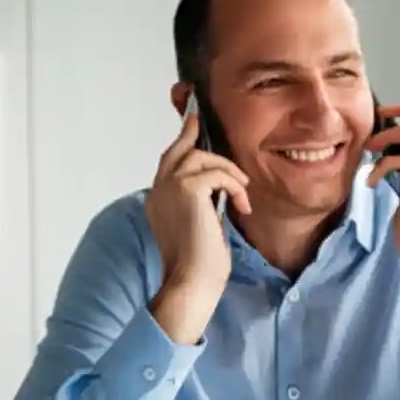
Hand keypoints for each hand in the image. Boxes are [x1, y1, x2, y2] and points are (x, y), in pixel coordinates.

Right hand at [144, 113, 252, 343]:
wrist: (192, 282)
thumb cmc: (199, 266)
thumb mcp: (199, 227)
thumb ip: (200, 205)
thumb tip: (218, 190)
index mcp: (157, 202)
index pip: (168, 164)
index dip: (181, 143)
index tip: (192, 127)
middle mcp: (158, 192)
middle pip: (176, 151)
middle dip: (190, 132)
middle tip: (201, 118)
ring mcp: (170, 189)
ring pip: (200, 158)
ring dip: (227, 171)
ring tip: (242, 193)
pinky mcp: (187, 190)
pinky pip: (217, 173)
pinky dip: (234, 186)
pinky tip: (242, 206)